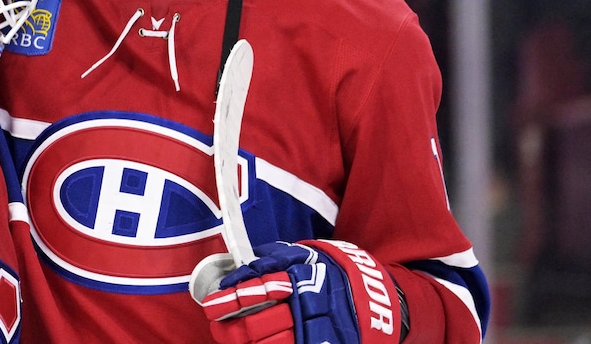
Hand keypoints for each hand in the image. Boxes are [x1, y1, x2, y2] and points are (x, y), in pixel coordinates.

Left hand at [199, 240, 404, 343]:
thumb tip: (235, 275)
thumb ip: (270, 263)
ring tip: (229, 337)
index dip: (229, 301)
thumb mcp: (303, 256)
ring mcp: (317, 332)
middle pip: (257, 326)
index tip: (211, 306)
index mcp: (302, 280)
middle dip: (231, 328)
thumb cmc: (331, 272)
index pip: (256, 293)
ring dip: (244, 343)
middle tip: (217, 325)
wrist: (379, 298)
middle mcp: (308, 308)